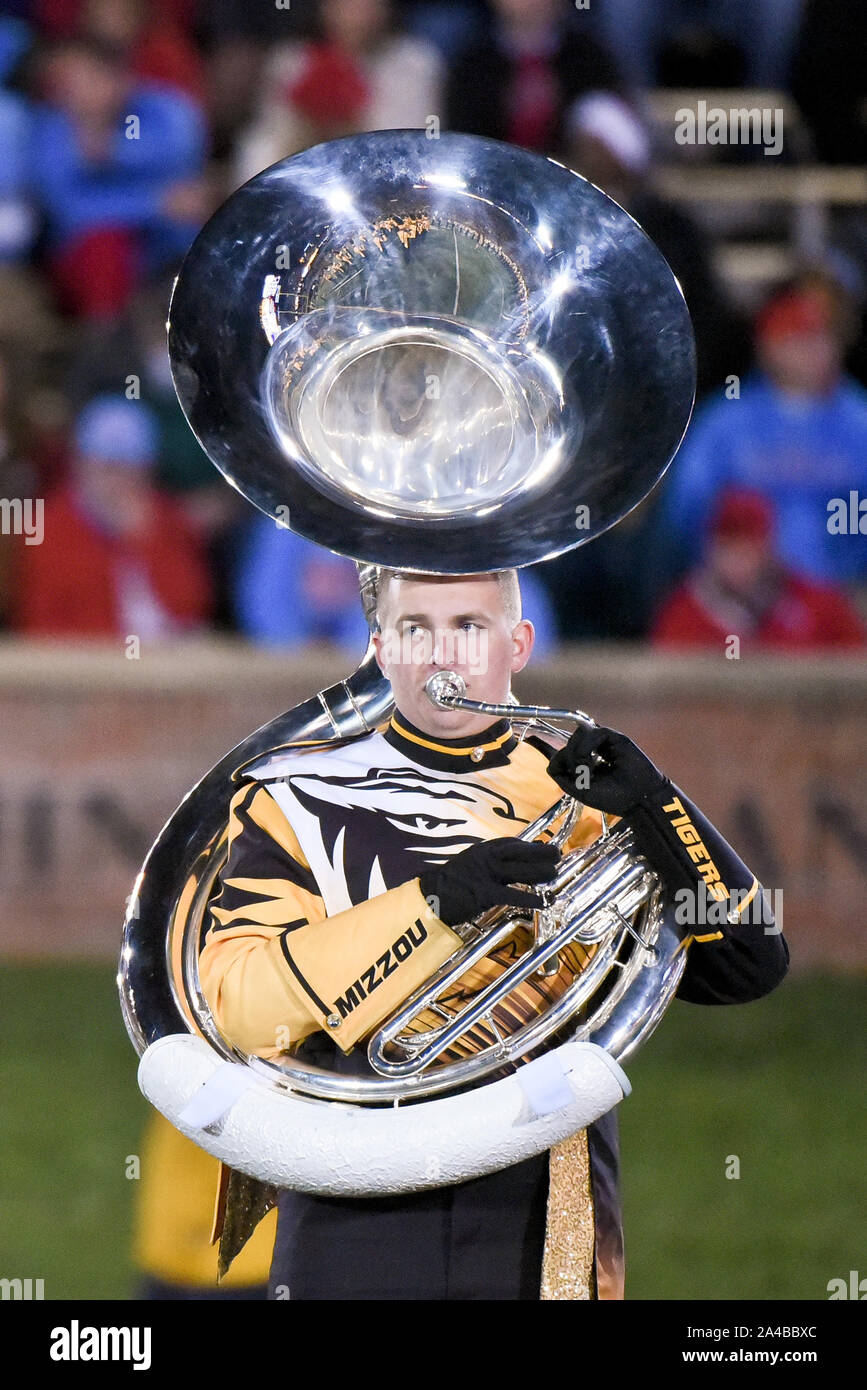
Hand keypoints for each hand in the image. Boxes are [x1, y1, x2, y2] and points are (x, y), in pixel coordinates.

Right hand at [419, 837, 559, 928]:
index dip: (528, 846)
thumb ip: (487, 864)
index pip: (509, 843)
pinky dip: (530, 898)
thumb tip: (504, 866)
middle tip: (556, 854)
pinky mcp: (484, 892)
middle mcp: (485, 858)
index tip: (541, 847)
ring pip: (519, 870)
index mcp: (480, 851)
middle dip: (540, 852)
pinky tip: (544, 901)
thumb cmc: (446, 886)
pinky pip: (513, 894)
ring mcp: (485, 874)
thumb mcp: (467, 866)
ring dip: (540, 871)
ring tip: (554, 873)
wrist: (427, 898)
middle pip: (519, 852)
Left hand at [546, 724, 666, 815]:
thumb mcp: (580, 791)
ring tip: (589, 770)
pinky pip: (591, 732)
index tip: (532, 741)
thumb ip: (562, 775)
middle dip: (568, 760)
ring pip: (576, 736)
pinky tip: (594, 762)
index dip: (549, 751)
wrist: (639, 798)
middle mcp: (592, 752)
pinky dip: (586, 747)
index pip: (562, 753)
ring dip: (577, 754)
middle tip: (583, 776)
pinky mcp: (614, 737)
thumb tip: (550, 760)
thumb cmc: (613, 797)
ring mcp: (602, 743)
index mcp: (585, 765)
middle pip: (567, 745)